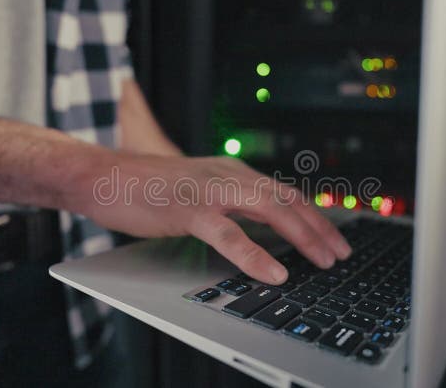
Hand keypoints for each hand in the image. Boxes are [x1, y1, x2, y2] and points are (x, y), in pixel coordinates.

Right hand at [75, 153, 351, 284]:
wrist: (105, 176)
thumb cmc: (147, 189)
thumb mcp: (197, 190)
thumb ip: (225, 204)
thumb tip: (253, 230)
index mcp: (231, 172)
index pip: (284, 191)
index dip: (313, 214)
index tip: (335, 236)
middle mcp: (228, 175)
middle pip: (287, 199)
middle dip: (319, 228)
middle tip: (341, 253)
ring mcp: (210, 190)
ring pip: (270, 210)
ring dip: (302, 237)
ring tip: (323, 261)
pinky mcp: (189, 210)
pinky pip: (229, 235)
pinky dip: (255, 255)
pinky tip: (273, 272)